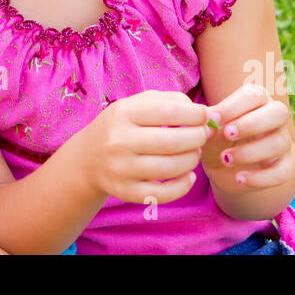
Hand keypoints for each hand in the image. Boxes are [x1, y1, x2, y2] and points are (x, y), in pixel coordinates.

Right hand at [73, 90, 209, 204]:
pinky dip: (183, 186)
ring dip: (192, 160)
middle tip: (203, 135)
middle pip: (172, 141)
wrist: (88, 158)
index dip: (194, 114)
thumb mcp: (137, 104)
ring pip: (170, 168)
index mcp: (123, 113)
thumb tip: (206, 113)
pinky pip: (162, 194)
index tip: (205, 115)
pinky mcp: (125, 191)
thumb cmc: (122, 126)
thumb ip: (170, 101)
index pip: (168, 111)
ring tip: (194, 153)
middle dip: (197, 137)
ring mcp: (120, 168)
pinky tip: (189, 176)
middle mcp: (119, 141)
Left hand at [199, 82, 294, 190]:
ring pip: (279, 143)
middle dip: (252, 123)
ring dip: (250, 152)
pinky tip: (238, 178)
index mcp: (257, 100)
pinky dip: (260, 178)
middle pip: (279, 112)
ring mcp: (283, 142)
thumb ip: (209, 123)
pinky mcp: (285, 167)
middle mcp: (275, 118)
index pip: (254, 95)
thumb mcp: (210, 129)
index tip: (213, 119)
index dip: (233, 106)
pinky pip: (281, 172)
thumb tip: (208, 120)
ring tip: (225, 158)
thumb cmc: (217, 138)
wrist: (227, 167)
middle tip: (227, 133)